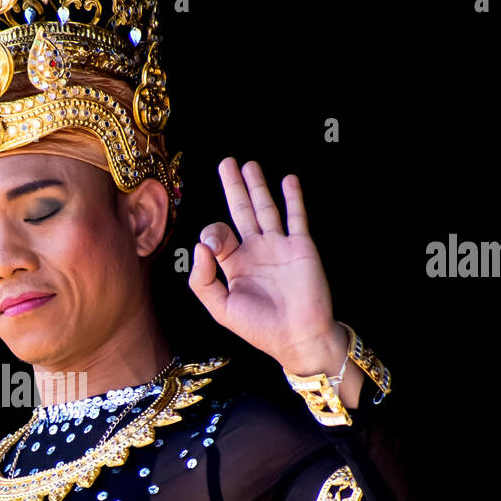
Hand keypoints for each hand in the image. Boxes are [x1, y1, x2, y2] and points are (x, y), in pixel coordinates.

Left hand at [188, 158, 345, 374]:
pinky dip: (293, 198)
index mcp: (234, 265)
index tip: (215, 248)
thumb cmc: (259, 328)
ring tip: (249, 164)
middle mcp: (255, 251)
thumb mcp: (220, 308)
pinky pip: (296, 217)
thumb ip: (203, 280)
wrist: (298, 338)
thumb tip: (200, 246)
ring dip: (258, 186)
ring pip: (266, 208)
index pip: (218, 236)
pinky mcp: (301, 247)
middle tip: (226, 162)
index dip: (212, 234)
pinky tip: (288, 180)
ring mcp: (279, 247)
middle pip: (241, 211)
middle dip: (234, 187)